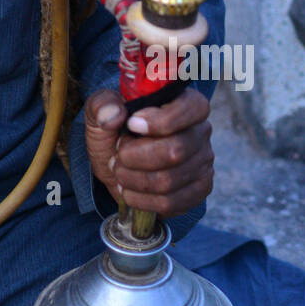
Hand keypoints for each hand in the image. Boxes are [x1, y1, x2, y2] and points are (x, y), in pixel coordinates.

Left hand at [84, 87, 213, 217]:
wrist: (118, 161)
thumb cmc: (115, 129)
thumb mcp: (101, 109)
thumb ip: (103, 105)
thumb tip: (113, 114)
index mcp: (186, 102)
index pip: (192, 108)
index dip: (162, 120)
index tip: (132, 125)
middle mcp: (201, 131)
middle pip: (176, 150)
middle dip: (136, 156)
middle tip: (118, 154)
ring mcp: (203, 162)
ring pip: (169, 180)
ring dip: (134, 179)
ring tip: (119, 172)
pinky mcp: (198, 190)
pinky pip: (171, 203)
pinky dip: (142, 200)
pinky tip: (129, 191)